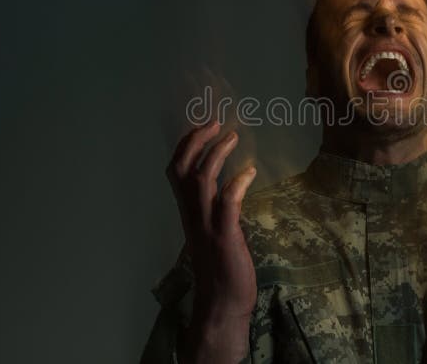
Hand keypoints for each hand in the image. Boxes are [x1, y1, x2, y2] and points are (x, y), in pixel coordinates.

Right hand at [166, 122, 256, 362]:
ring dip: (216, 154)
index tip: (204, 125)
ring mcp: (207, 225)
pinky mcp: (224, 237)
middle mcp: (192, 214)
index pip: (177, 170)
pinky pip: (226, 204)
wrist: (221, 304)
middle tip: (214, 122)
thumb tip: (229, 184)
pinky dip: (235, 184)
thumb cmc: (222, 267)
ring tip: (233, 135)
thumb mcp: (214, 231)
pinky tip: (249, 171)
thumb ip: (216, 208)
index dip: (187, 145)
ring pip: (201, 181)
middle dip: (195, 141)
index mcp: (189, 212)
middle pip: (181, 169)